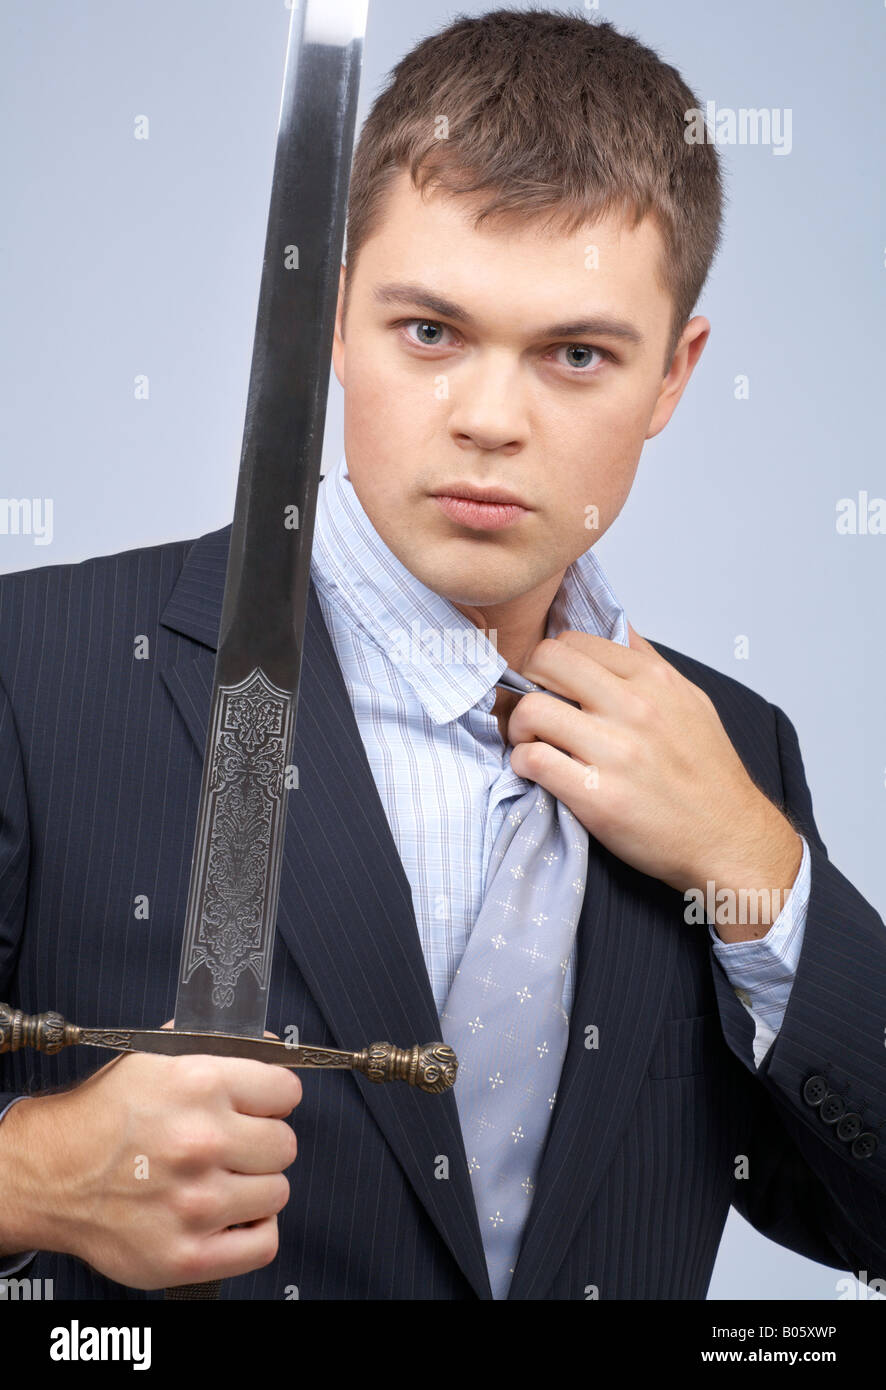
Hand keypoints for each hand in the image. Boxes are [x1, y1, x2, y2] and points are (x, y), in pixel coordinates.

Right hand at [1, 1021, 300, 1288]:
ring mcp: (196, 1203)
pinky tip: (228, 1216)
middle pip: (284, 1144)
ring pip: (277, 1192)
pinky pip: (263, 1243)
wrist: (50, 1174)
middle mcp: (201, 1142)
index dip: (275, 1099)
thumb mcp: (154, 1058)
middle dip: (262, 1144)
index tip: (263, 1108)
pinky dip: (252, 1232)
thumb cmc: (102, 1118)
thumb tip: (270, 1049)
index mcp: (199, 1085)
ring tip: (221, 1181)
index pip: (287, 1091)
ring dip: (254, 1188)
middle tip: (233, 1147)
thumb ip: (215, 1049)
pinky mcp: (187, 1254)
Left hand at [507, 624, 801, 903]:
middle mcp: (635, 707)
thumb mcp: (690, 700)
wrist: (730, 839)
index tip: (551, 684)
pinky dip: (523, 765)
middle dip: (527, 682)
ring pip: (531, 711)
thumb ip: (649, 662)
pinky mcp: (598, 796)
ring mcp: (616, 751)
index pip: (573, 640)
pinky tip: (538, 772)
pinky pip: (533, 761)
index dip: (551, 661)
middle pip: (545, 661)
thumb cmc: (708, 775)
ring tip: (532, 743)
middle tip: (534, 709)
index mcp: (654, 679)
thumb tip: (618, 627)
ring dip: (519, 728)